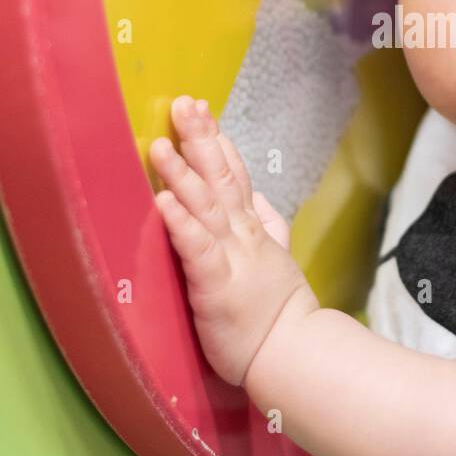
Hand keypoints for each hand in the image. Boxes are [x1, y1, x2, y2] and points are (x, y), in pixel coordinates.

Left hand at [148, 95, 319, 387]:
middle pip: (220, 178)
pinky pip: (196, 248)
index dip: (217, 141)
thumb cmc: (280, 314)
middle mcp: (242, 235)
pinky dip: (180, 222)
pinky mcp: (216, 285)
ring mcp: (230, 257)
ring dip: (182, 173)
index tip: (201, 109)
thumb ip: (270, 225)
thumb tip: (260, 197)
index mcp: (253, 230)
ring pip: (205, 206)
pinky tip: (163, 201)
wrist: (294, 352)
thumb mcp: (279, 258)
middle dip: (200, 138)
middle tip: (183, 104)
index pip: (234, 175)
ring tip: (161, 145)